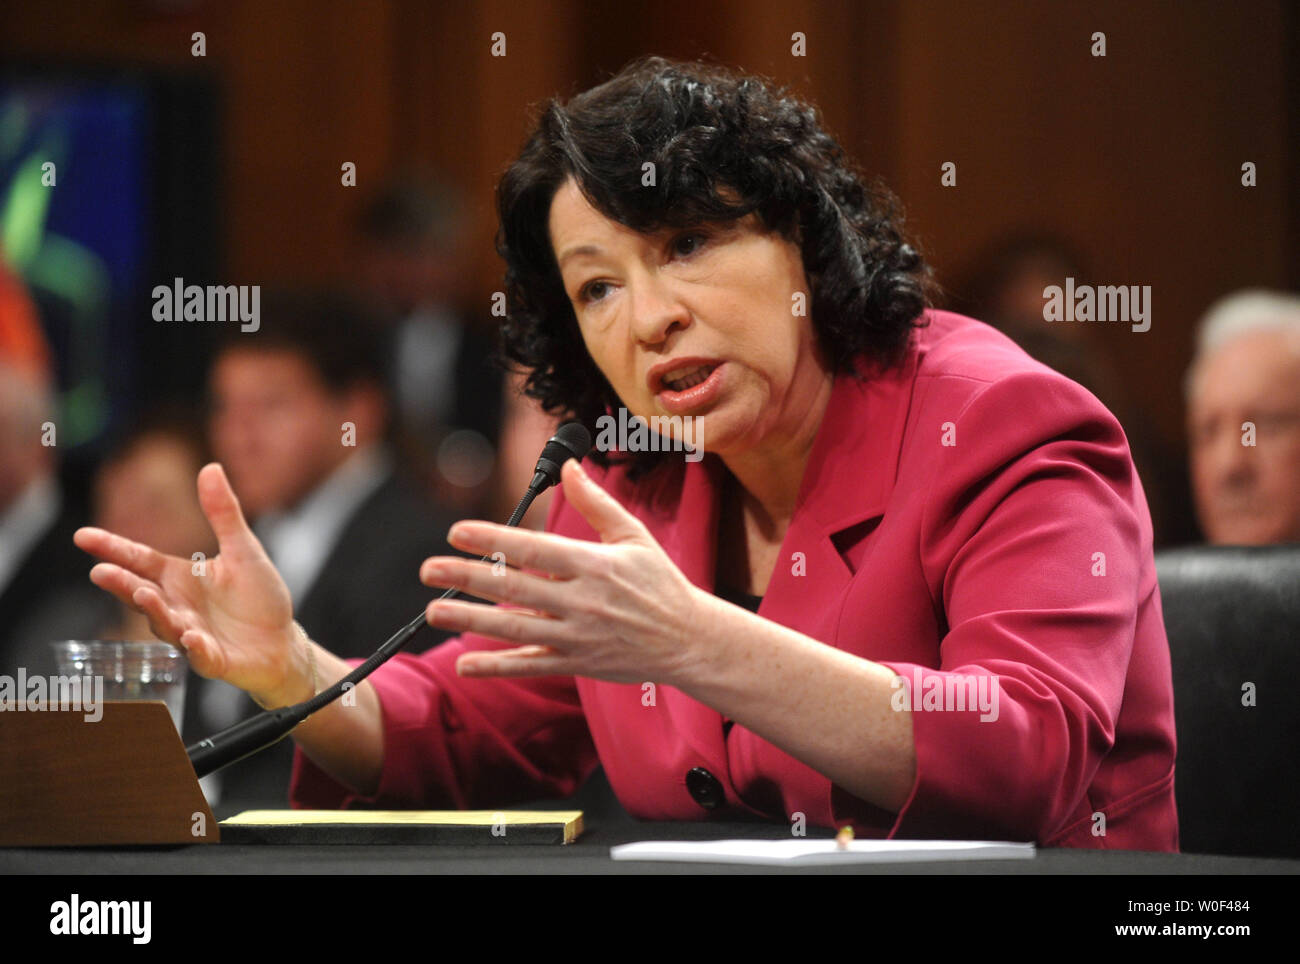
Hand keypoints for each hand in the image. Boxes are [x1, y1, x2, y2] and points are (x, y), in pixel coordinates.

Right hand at [74, 463, 303, 704]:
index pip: (141, 560)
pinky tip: (192, 637)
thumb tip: (211, 466)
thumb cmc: (258, 597)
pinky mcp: (213, 659)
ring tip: (145, 595)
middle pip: (142, 593)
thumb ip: (224, 513)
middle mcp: (178, 606)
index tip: (82, 537)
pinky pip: (200, 655)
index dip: (113, 549)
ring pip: (165, 624)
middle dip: (121, 584)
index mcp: (181, 578)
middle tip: (100, 572)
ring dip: (155, 611)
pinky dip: (195, 647)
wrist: (281, 642)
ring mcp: (191, 635)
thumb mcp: (244, 549)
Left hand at [420, 459, 706, 685]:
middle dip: (468, 577)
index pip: (534, 549)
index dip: (493, 539)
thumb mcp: (634, 536)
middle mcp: (582, 601)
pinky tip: (464, 663)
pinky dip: (496, 666)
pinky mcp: (576, 663)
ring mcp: (577, 635)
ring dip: (470, 620)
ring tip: (433, 610)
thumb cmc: (661, 584)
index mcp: (594, 565)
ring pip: (514, 628)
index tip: (458, 532)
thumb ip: (597, 503)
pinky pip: (530, 665)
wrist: (690, 640)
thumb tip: (571, 467)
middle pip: (514, 588)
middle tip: (429, 569)